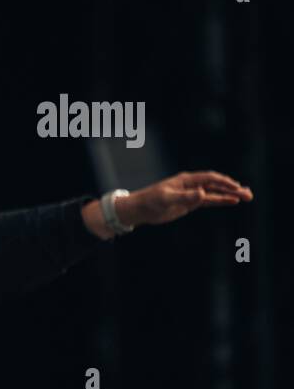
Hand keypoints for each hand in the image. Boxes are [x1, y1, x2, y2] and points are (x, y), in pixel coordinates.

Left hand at [124, 171, 253, 226]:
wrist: (140, 209)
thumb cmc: (150, 201)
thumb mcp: (167, 199)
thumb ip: (185, 197)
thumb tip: (203, 194)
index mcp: (186, 180)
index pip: (210, 178)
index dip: (224, 182)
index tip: (237, 188)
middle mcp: (191, 184)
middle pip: (216, 184)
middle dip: (232, 188)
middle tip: (248, 194)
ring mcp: (191, 193)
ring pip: (215, 192)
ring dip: (230, 195)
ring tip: (247, 197)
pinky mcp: (190, 203)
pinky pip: (209, 200)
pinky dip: (221, 200)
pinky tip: (232, 201)